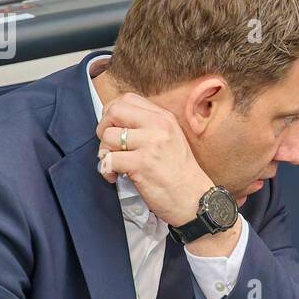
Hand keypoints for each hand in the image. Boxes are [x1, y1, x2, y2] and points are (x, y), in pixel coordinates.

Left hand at [95, 92, 213, 226]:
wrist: (195, 199)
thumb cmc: (179, 173)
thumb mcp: (170, 139)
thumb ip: (148, 126)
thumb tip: (114, 122)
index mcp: (164, 118)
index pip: (127, 99)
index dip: (112, 112)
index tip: (114, 129)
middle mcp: (159, 126)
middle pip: (114, 111)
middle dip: (103, 128)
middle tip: (110, 146)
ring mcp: (151, 144)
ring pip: (108, 136)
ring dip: (104, 152)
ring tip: (114, 165)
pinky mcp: (142, 164)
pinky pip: (109, 159)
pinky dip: (106, 170)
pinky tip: (115, 177)